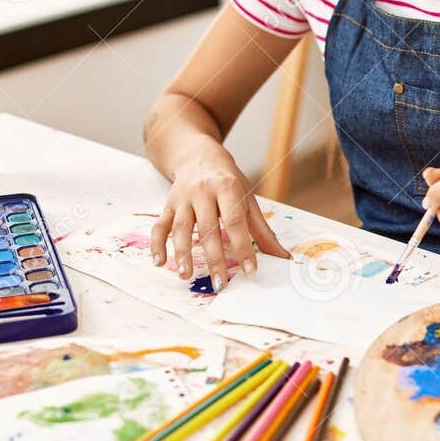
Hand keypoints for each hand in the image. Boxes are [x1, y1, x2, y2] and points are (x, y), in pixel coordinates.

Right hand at [150, 140, 289, 286]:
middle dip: (214, 259)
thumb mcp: (248, 199)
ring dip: (182, 253)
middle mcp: (203, 192)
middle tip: (219, 284)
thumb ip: (262, 230)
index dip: (243, 247)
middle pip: (208, 229)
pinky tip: (160, 262)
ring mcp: (183, 198)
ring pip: (180, 228)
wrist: (198, 156)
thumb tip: (281, 256)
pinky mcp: (168, 204)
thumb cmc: (228, 180)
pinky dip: (157, 244)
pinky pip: (160, 225)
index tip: (250, 271)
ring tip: (186, 275)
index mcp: (227, 188)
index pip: (236, 222)